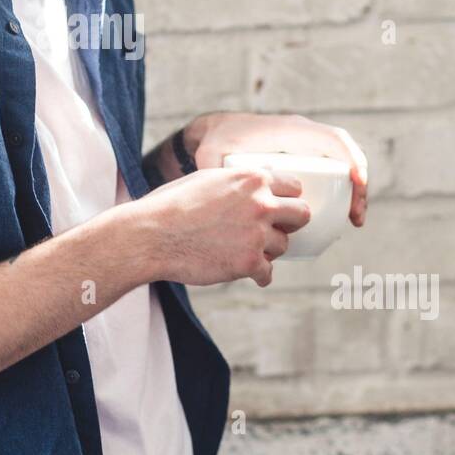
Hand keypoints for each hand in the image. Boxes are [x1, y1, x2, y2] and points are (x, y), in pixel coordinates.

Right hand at [137, 165, 310, 287]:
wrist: (151, 235)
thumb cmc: (172, 205)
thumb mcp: (208, 179)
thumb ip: (238, 182)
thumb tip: (260, 180)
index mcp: (252, 179)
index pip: (294, 186)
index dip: (288, 198)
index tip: (282, 208)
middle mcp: (261, 204)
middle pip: (302, 215)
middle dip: (290, 223)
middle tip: (274, 230)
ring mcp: (257, 234)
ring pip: (283, 246)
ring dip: (268, 250)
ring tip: (245, 251)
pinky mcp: (248, 262)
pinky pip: (267, 273)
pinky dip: (257, 275)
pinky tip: (246, 272)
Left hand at [186, 111, 367, 226]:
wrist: (216, 134)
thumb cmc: (216, 143)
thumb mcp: (213, 156)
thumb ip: (214, 174)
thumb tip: (223, 206)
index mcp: (289, 130)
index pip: (332, 139)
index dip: (351, 158)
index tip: (358, 184)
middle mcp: (304, 135)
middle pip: (345, 154)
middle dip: (358, 184)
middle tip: (356, 217)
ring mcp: (307, 147)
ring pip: (342, 164)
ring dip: (355, 190)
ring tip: (354, 221)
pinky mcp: (306, 160)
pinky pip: (333, 170)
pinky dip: (344, 189)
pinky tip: (342, 215)